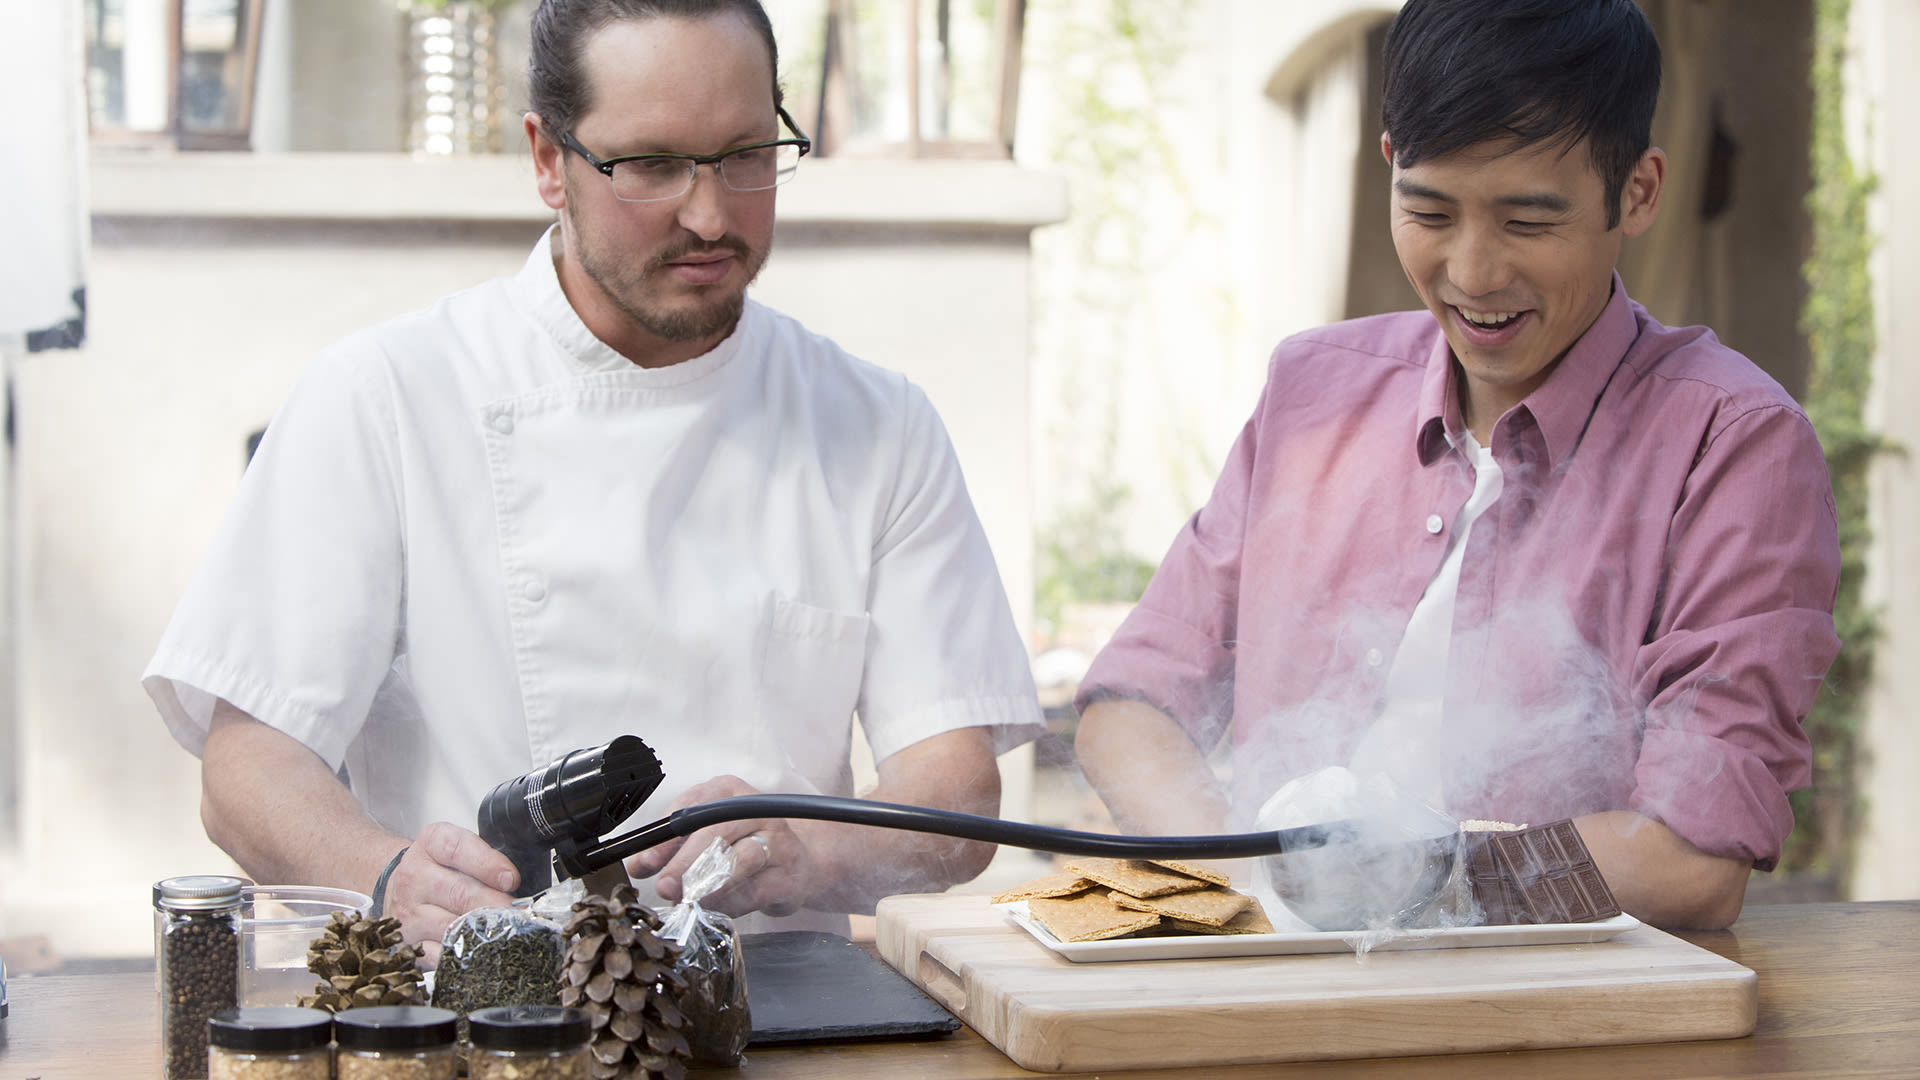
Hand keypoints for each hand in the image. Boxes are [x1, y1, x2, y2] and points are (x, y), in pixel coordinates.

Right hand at [381, 821, 519, 964]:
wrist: (399, 887)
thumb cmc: (441, 867)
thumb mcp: (460, 848)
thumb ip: (487, 859)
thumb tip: (516, 883)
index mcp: (431, 844)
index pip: (458, 849)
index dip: (488, 865)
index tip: (511, 879)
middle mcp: (414, 876)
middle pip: (460, 893)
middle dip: (495, 905)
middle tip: (519, 913)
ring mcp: (408, 912)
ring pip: (452, 926)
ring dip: (484, 931)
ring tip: (506, 932)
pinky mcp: (409, 942)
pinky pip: (440, 953)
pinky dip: (464, 954)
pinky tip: (481, 951)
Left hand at [623, 775, 820, 918]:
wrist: (799, 860)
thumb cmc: (744, 842)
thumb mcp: (706, 832)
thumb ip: (672, 846)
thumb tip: (639, 865)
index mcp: (729, 791)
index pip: (693, 808)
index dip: (666, 839)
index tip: (645, 864)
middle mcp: (757, 810)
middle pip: (717, 831)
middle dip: (685, 864)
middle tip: (665, 887)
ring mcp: (779, 841)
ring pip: (741, 859)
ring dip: (708, 885)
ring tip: (688, 901)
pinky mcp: (790, 876)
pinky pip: (755, 891)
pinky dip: (729, 903)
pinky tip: (714, 908)